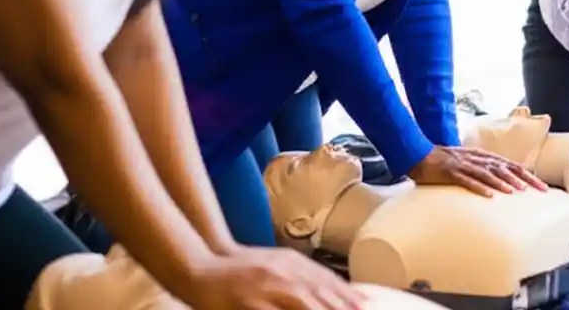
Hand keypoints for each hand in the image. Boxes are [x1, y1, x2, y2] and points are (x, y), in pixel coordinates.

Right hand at [178, 246, 368, 309]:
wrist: (202, 263)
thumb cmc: (240, 267)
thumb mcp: (276, 264)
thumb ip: (302, 275)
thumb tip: (331, 289)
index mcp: (291, 263)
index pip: (326, 280)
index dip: (347, 295)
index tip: (366, 305)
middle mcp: (283, 273)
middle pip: (321, 293)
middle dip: (343, 306)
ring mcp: (267, 288)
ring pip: (305, 304)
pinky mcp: (251, 304)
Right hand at [407, 145, 547, 196]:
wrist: (419, 155)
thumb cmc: (444, 162)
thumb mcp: (468, 163)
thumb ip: (484, 171)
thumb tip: (502, 183)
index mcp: (483, 157)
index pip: (511, 165)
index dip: (528, 175)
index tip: (542, 187)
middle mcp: (477, 159)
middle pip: (506, 168)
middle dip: (524, 179)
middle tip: (540, 191)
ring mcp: (464, 165)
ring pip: (489, 173)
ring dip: (504, 182)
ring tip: (516, 192)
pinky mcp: (451, 173)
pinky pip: (467, 181)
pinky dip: (479, 187)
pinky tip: (489, 195)